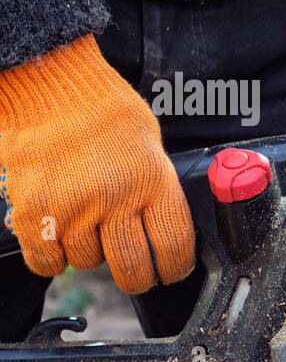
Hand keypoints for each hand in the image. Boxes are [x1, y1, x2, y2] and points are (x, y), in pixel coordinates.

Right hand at [0, 35, 194, 293]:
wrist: (49, 84)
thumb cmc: (103, 110)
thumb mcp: (150, 144)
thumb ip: (157, 188)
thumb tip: (164, 227)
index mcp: (153, 181)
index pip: (174, 246)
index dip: (174, 268)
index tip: (170, 272)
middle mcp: (116, 199)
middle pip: (131, 267)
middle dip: (135, 277)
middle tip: (133, 272)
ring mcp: (73, 208)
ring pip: (87, 263)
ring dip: (89, 254)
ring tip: (87, 227)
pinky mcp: (34, 212)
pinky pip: (47, 261)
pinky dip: (52, 258)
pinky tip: (58, 239)